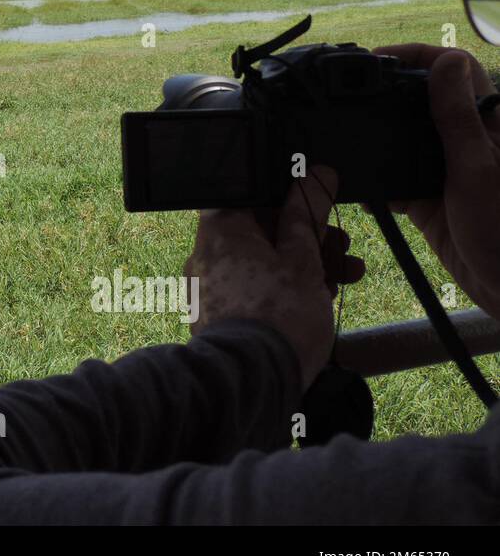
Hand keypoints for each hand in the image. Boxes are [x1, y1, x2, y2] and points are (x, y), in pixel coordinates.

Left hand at [184, 168, 364, 386]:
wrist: (253, 382)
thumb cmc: (278, 316)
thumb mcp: (304, 259)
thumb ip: (308, 214)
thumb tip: (316, 173)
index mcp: (220, 230)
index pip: (249, 193)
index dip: (287, 194)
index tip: (318, 201)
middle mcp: (207, 254)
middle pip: (261, 230)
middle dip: (309, 235)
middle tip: (342, 244)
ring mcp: (211, 285)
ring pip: (264, 261)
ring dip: (307, 262)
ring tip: (348, 273)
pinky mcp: (220, 313)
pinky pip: (256, 288)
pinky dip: (287, 287)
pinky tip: (324, 297)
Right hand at [373, 45, 499, 317]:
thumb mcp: (477, 168)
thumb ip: (456, 117)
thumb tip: (446, 62)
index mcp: (491, 122)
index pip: (454, 67)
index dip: (416, 55)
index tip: (376, 58)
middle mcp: (469, 138)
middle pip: (423, 96)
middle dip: (388, 90)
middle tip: (348, 89)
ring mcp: (447, 168)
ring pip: (405, 135)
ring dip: (379, 132)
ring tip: (346, 127)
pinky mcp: (429, 197)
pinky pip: (395, 177)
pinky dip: (376, 176)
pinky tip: (357, 177)